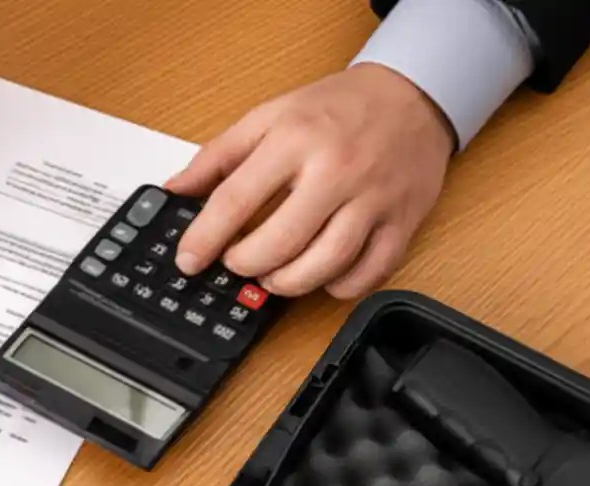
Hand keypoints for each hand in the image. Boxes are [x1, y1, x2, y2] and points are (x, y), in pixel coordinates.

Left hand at [166, 63, 453, 298]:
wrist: (412, 94)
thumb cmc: (337, 107)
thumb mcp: (270, 115)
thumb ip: (219, 155)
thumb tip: (177, 190)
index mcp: (296, 139)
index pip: (237, 200)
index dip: (206, 238)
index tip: (189, 260)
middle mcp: (336, 170)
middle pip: (280, 243)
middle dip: (246, 264)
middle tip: (236, 263)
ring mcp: (373, 199)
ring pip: (325, 265)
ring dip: (288, 283)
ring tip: (272, 276)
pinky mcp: (402, 221)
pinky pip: (369, 274)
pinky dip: (340, 287)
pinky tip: (321, 277)